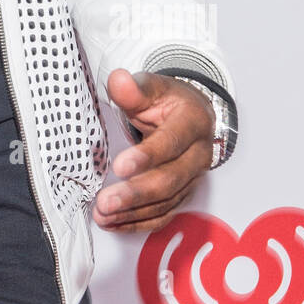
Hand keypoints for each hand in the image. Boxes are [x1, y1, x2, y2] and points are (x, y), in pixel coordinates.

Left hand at [93, 68, 214, 233]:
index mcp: (194, 123)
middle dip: (136, 193)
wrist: (190, 114)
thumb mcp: (153, 87)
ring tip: (103, 214)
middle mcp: (199, 155)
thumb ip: (135, 88)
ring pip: (166, 202)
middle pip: (170, 180)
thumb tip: (118, 80)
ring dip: (133, 212)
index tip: (119, 166)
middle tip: (106, 201)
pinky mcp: (183, 194)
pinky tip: (114, 223)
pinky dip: (138, 223)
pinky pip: (164, 214)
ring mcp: (193, 178)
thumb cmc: (168, 101)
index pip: (172, 143)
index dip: (147, 156)